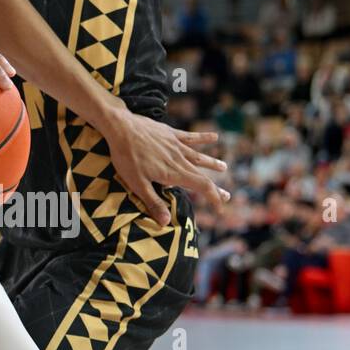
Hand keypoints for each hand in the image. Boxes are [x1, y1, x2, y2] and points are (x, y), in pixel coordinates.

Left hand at [99, 109, 227, 225]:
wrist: (121, 127)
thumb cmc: (127, 156)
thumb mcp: (137, 183)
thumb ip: (152, 201)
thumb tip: (166, 222)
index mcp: (174, 173)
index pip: (202, 186)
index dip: (214, 198)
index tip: (220, 208)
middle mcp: (180, 159)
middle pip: (203, 174)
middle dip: (215, 187)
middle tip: (228, 195)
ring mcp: (176, 145)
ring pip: (199, 156)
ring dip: (212, 163)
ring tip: (224, 167)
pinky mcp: (170, 134)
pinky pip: (191, 137)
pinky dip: (204, 138)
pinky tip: (215, 136)